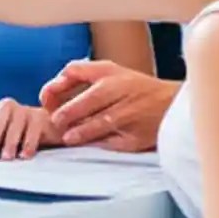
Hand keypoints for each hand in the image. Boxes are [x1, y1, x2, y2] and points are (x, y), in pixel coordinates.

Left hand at [0, 98, 60, 160]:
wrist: (44, 132)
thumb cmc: (15, 137)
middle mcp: (6, 105)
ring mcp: (24, 109)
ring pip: (15, 123)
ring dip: (10, 142)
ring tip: (7, 158)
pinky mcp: (40, 117)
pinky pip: (33, 128)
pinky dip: (29, 143)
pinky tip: (25, 155)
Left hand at [39, 60, 178, 151]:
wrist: (173, 106)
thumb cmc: (135, 88)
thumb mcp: (110, 71)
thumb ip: (81, 74)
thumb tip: (52, 87)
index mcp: (110, 73)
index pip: (76, 73)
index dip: (56, 87)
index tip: (46, 101)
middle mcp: (120, 91)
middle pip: (90, 99)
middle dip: (69, 112)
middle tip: (55, 121)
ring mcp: (130, 114)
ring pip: (101, 123)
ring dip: (81, 131)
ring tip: (68, 138)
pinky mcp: (135, 137)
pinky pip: (112, 142)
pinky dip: (97, 144)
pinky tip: (86, 146)